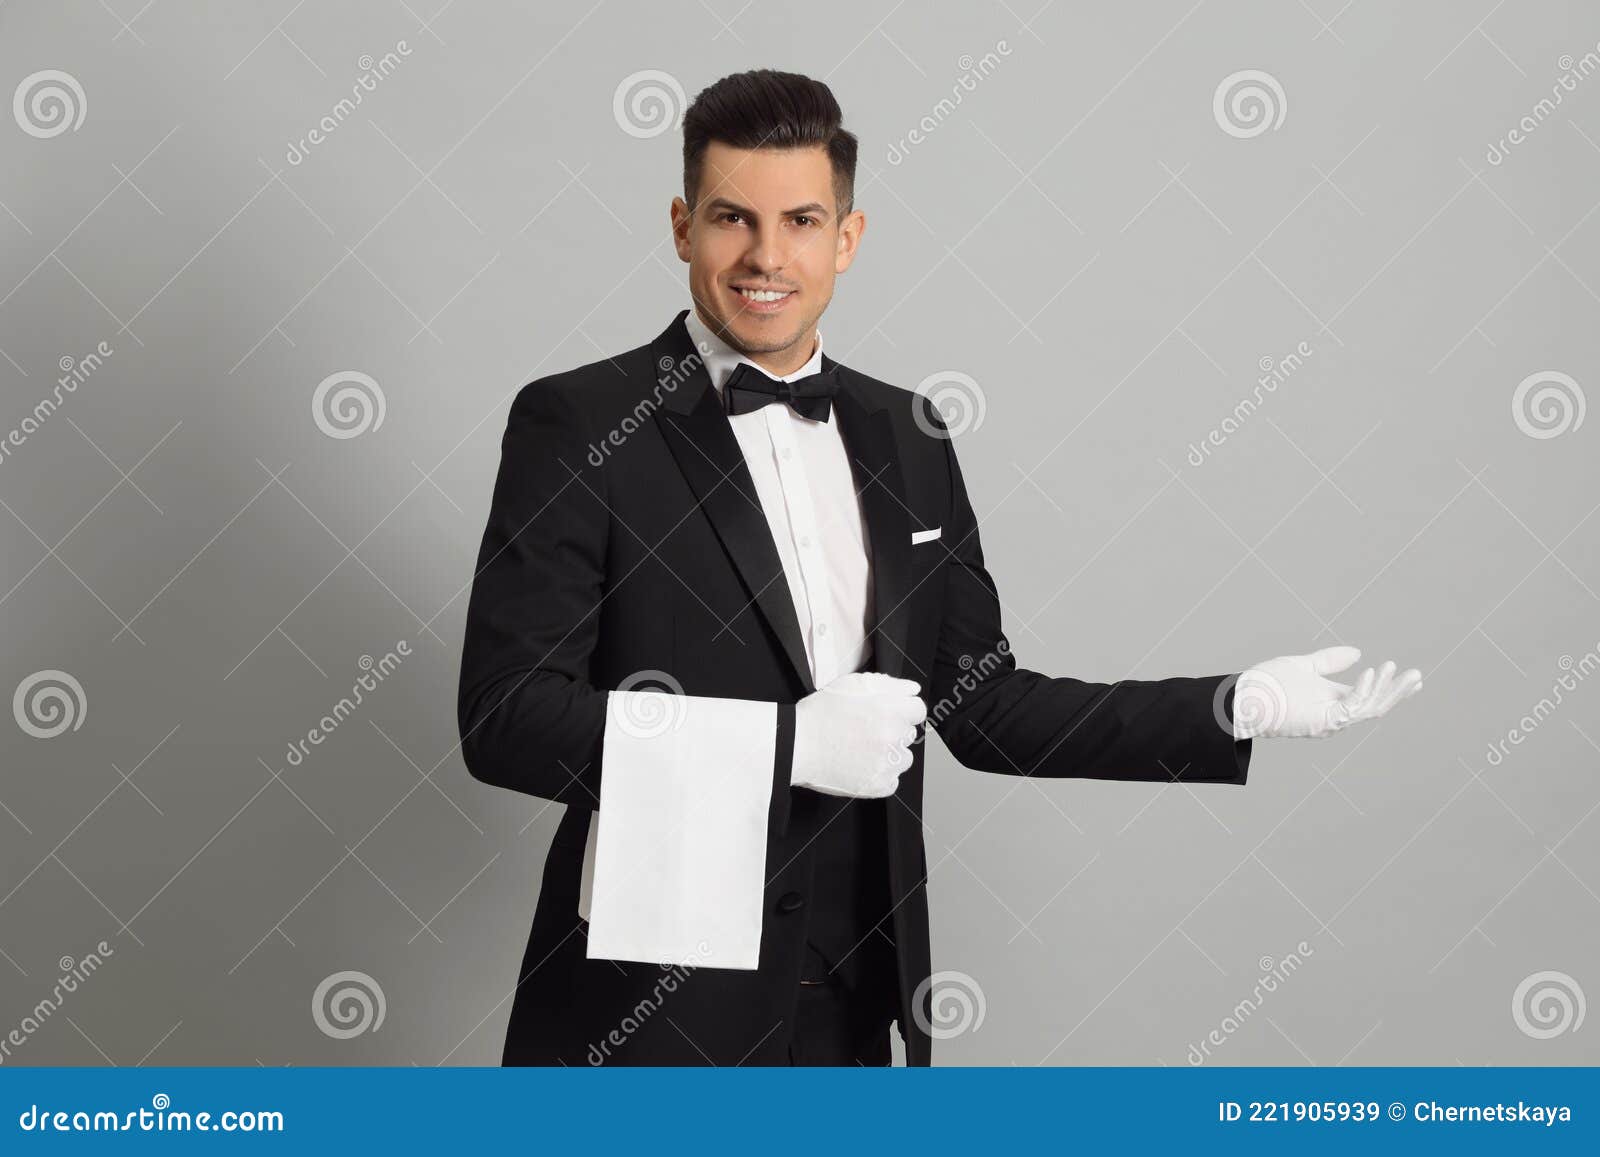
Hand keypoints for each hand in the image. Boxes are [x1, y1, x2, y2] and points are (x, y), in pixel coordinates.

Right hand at [791, 672, 927, 797]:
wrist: (796, 746)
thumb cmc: (819, 714)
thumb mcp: (852, 684)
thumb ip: (889, 684)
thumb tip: (913, 689)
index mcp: (890, 711)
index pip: (918, 710)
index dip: (903, 710)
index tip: (888, 714)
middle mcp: (892, 738)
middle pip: (910, 734)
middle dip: (893, 730)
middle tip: (866, 730)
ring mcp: (887, 765)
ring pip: (904, 759)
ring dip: (890, 754)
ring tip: (862, 749)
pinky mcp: (878, 786)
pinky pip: (892, 780)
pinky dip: (880, 775)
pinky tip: (861, 765)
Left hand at [1232, 646, 1421, 739]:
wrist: (1244, 697)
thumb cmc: (1269, 684)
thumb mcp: (1306, 665)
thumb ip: (1330, 660)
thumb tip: (1358, 652)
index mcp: (1334, 700)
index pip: (1370, 695)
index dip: (1392, 686)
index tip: (1413, 677)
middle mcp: (1336, 714)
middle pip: (1376, 704)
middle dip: (1397, 691)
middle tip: (1418, 676)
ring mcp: (1330, 720)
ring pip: (1368, 708)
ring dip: (1385, 689)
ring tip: (1396, 669)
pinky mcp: (1323, 722)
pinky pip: (1351, 708)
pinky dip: (1363, 691)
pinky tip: (1372, 672)